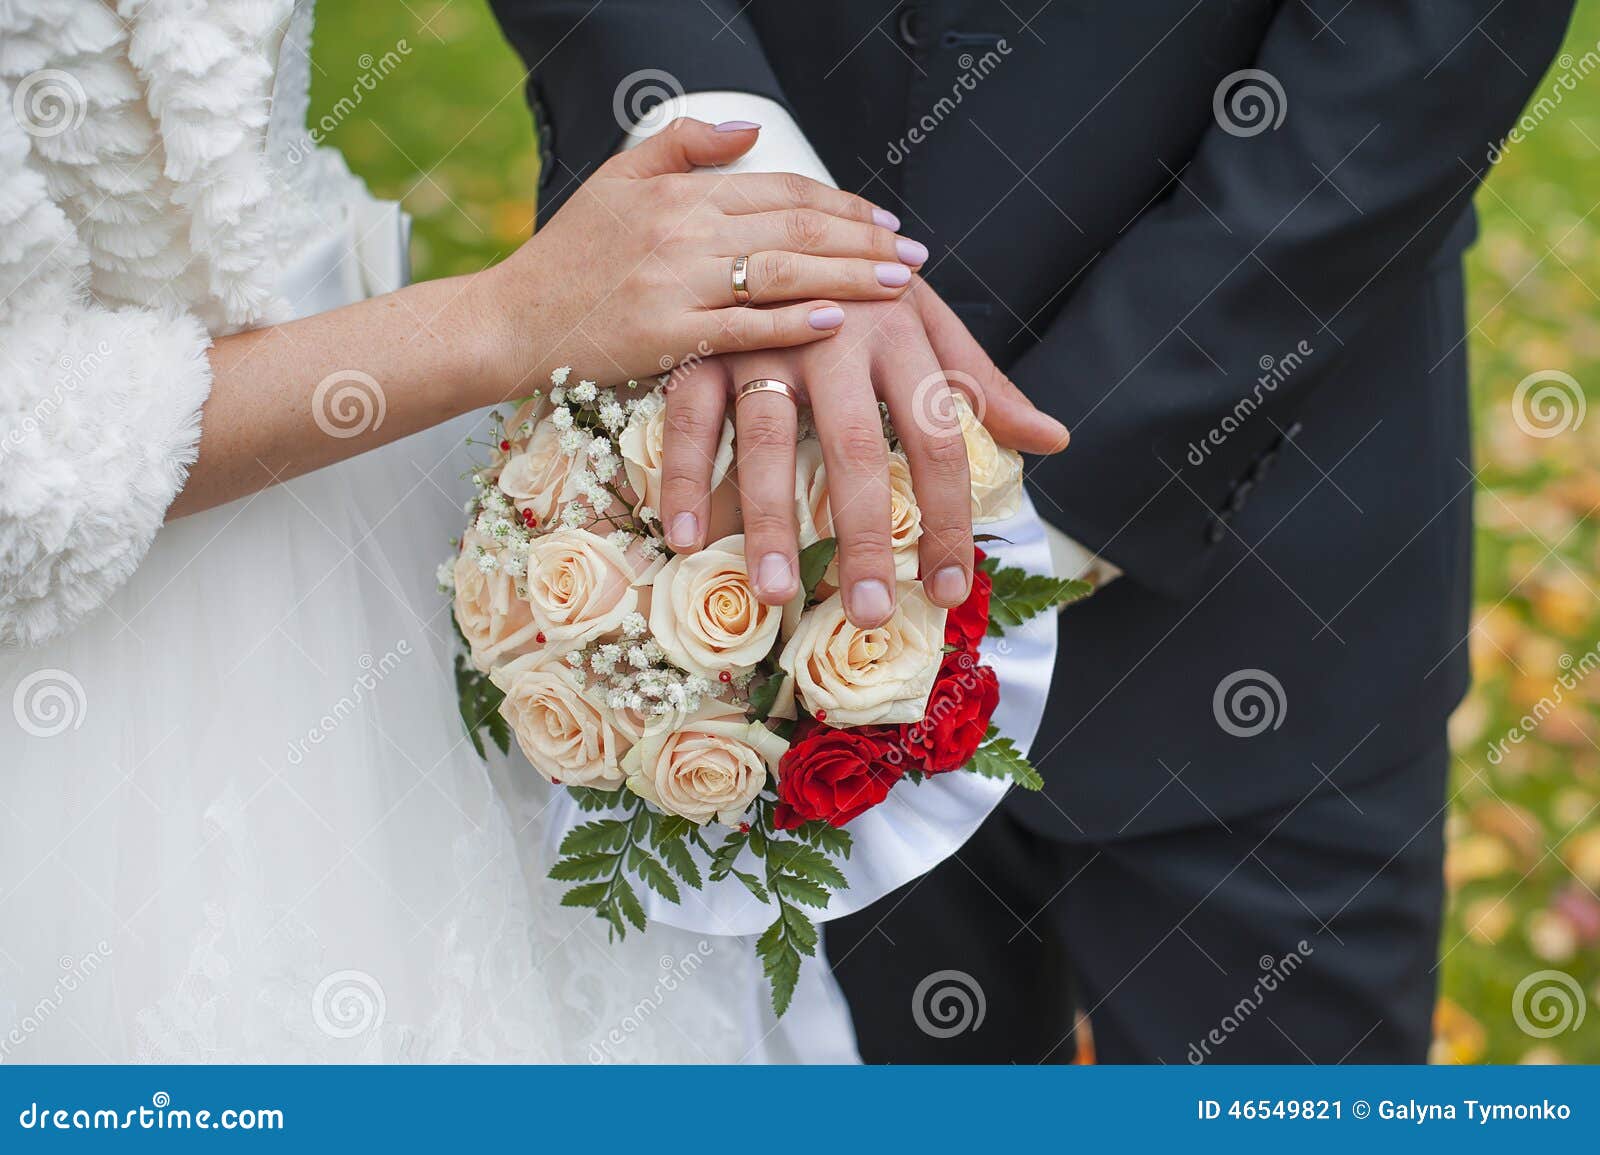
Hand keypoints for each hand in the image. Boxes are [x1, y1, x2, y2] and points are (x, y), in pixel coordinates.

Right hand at [480, 119, 926, 399]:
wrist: (511, 320)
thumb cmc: (568, 257)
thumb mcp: (617, 180)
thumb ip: (683, 145)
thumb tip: (752, 129)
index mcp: (679, 192)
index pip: (780, 188)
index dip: (841, 203)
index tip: (884, 221)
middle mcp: (683, 232)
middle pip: (795, 226)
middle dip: (864, 240)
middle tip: (913, 254)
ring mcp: (676, 285)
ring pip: (782, 272)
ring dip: (849, 276)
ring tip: (899, 284)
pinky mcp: (667, 337)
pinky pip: (743, 328)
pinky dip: (794, 324)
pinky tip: (837, 321)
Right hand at [658, 280, 1069, 625]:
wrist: (776, 204)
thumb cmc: (863, 280)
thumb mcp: (926, 316)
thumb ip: (982, 381)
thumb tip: (1054, 440)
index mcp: (900, 328)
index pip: (937, 436)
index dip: (947, 517)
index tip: (950, 588)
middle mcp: (833, 332)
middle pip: (854, 446)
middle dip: (863, 537)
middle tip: (872, 612)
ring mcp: (761, 337)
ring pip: (766, 438)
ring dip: (768, 519)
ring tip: (773, 593)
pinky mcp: (701, 344)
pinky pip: (688, 416)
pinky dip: (684, 476)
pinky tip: (687, 535)